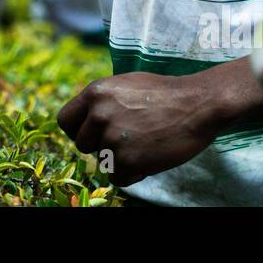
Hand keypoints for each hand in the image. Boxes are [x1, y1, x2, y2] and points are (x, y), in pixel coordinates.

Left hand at [56, 61, 262, 185]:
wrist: (197, 105)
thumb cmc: (164, 94)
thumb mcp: (125, 84)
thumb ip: (101, 101)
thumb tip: (84, 120)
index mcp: (95, 92)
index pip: (65, 121)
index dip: (79, 130)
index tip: (93, 134)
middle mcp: (98, 114)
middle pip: (82, 145)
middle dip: (101, 146)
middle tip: (127, 139)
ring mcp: (112, 138)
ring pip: (101, 162)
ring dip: (119, 159)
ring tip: (143, 144)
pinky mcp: (127, 160)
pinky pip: (117, 178)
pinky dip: (132, 173)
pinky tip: (148, 157)